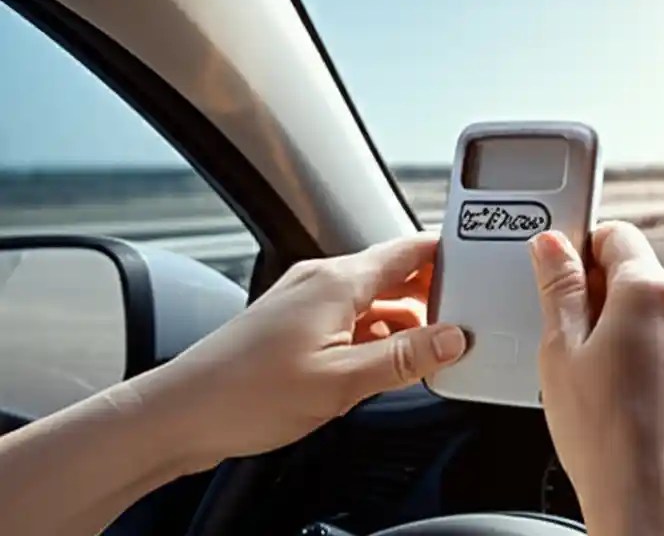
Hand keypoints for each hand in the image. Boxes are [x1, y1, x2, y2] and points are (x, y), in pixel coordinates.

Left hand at [133, 233, 466, 470]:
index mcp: (337, 281)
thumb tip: (454, 339)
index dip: (451, 256)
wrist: (179, 416)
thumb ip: (404, 358)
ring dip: (404, 322)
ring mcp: (305, 302)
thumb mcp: (342, 382)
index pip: (411, 250)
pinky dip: (375, 337)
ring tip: (429, 354)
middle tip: (467, 324)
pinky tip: (385, 367)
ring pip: (374, 300)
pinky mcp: (294, 325)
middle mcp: (322, 281)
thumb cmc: (243, 395)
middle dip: (434, 296)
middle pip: (396, 274)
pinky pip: (351, 320)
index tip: (482, 271)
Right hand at [530, 222, 663, 535]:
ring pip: (660, 313)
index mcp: (651, 292)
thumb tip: (551, 246)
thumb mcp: (560, 356)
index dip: (582, 250)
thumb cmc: (607, 444)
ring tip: (601, 381)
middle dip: (603, 297)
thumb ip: (557, 288)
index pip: (616, 234)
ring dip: (630, 330)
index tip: (561, 274)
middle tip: (572, 341)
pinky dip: (655, 359)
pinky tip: (630, 399)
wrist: (658, 512)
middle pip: (639, 275)